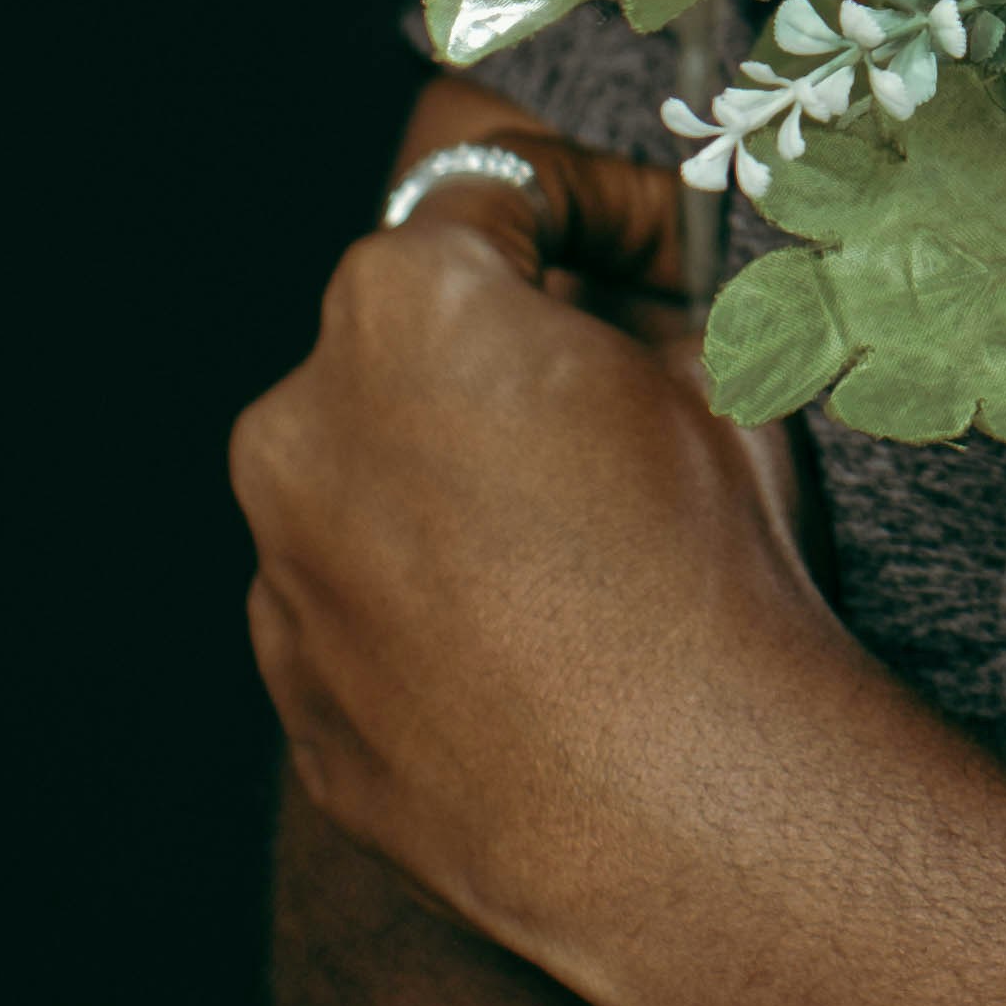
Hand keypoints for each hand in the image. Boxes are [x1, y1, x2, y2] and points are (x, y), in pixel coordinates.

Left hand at [232, 114, 1005, 1005]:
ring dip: (462, 473)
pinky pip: (360, 600)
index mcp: (405, 307)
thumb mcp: (724, 373)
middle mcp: (301, 425)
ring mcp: (281, 570)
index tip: (668, 256)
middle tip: (635, 404)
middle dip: (514, 347)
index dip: (602, 209)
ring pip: (374, 472)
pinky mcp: (296, 692)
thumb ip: (644, 300)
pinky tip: (544, 643)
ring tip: (593, 547)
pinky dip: (432, 596)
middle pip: (410, 333)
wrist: (688, 818)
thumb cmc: (719, 571)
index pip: (494, 188)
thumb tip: (626, 297)